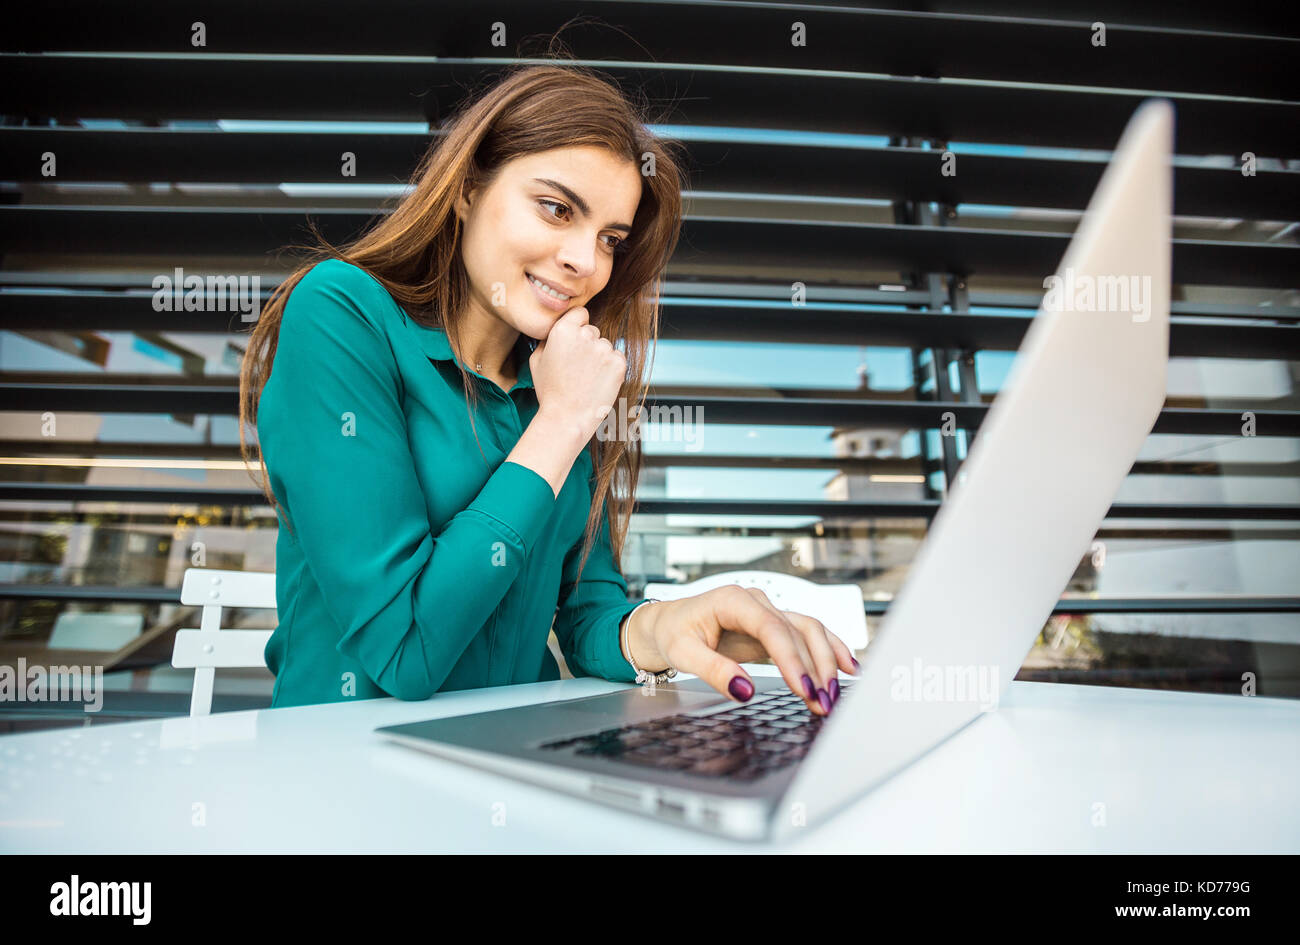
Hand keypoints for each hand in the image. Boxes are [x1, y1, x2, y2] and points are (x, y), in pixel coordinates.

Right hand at [529, 306, 625, 441]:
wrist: (566, 418)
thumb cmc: (549, 391)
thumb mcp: (537, 360)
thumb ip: (548, 339)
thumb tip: (557, 330)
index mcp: (563, 330)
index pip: (580, 313)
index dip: (577, 326)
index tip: (575, 341)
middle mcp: (585, 335)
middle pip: (593, 330)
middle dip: (587, 344)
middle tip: (577, 368)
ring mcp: (604, 349)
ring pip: (605, 345)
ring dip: (599, 357)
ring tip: (587, 379)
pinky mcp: (619, 363)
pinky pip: (617, 358)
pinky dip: (611, 368)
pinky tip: (598, 382)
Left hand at [626, 585, 860, 715]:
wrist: (667, 624)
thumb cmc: (672, 633)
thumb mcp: (683, 654)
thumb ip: (714, 670)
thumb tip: (745, 691)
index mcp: (734, 601)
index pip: (772, 628)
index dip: (792, 659)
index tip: (804, 689)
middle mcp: (757, 602)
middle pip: (799, 630)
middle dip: (816, 667)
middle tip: (822, 702)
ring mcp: (768, 612)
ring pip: (809, 631)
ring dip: (826, 662)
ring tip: (833, 695)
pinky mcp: (773, 628)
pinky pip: (807, 636)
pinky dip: (829, 650)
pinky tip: (848, 668)